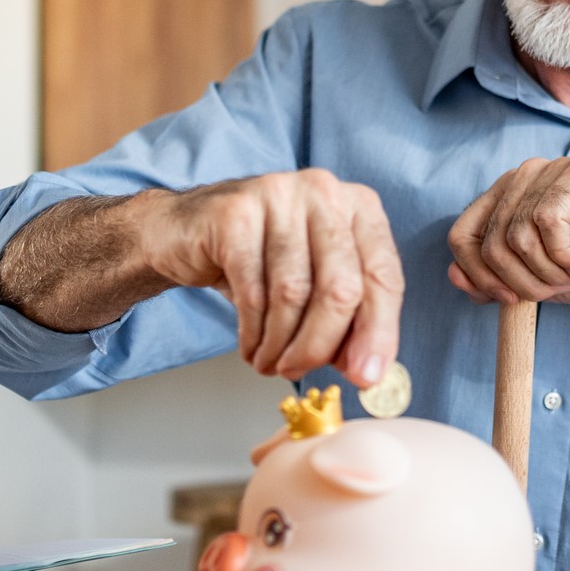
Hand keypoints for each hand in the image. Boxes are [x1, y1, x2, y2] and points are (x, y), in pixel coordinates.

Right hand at [138, 170, 401, 385]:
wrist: (185, 231)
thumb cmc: (261, 259)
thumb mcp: (315, 283)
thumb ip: (348, 320)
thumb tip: (366, 370)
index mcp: (359, 207)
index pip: (384, 277)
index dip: (379, 334)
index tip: (365, 377)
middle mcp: (326, 193)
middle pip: (341, 288)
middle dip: (321, 345)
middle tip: (300, 372)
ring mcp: (280, 195)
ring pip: (293, 293)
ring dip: (281, 345)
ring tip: (270, 362)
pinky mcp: (236, 213)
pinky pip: (252, 291)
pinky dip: (253, 333)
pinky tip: (251, 346)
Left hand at [446, 152, 569, 305]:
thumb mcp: (532, 282)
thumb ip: (491, 280)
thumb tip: (453, 275)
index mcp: (507, 196)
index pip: (461, 234)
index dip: (478, 275)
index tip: (509, 298)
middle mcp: (526, 174)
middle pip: (489, 241)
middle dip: (523, 280)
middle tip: (558, 285)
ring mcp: (555, 166)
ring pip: (517, 233)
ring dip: (549, 271)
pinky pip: (548, 221)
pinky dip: (567, 256)